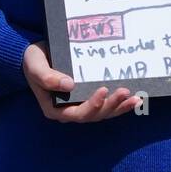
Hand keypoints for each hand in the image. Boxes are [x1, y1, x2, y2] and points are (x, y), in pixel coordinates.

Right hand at [22, 40, 140, 122]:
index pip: (77, 113)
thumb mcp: (35, 67)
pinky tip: (136, 99)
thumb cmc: (33, 62)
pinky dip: (121, 104)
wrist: (36, 56)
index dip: (92, 105)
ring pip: (103, 112)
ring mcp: (81, 105)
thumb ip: (48, 77)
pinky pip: (107, 105)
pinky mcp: (89, 97)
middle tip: (125, 91)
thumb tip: (70, 85)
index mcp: (55, 109)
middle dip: (111, 105)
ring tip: (136, 98)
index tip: (103, 90)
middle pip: (94, 115)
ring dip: (120, 107)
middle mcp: (69, 111)